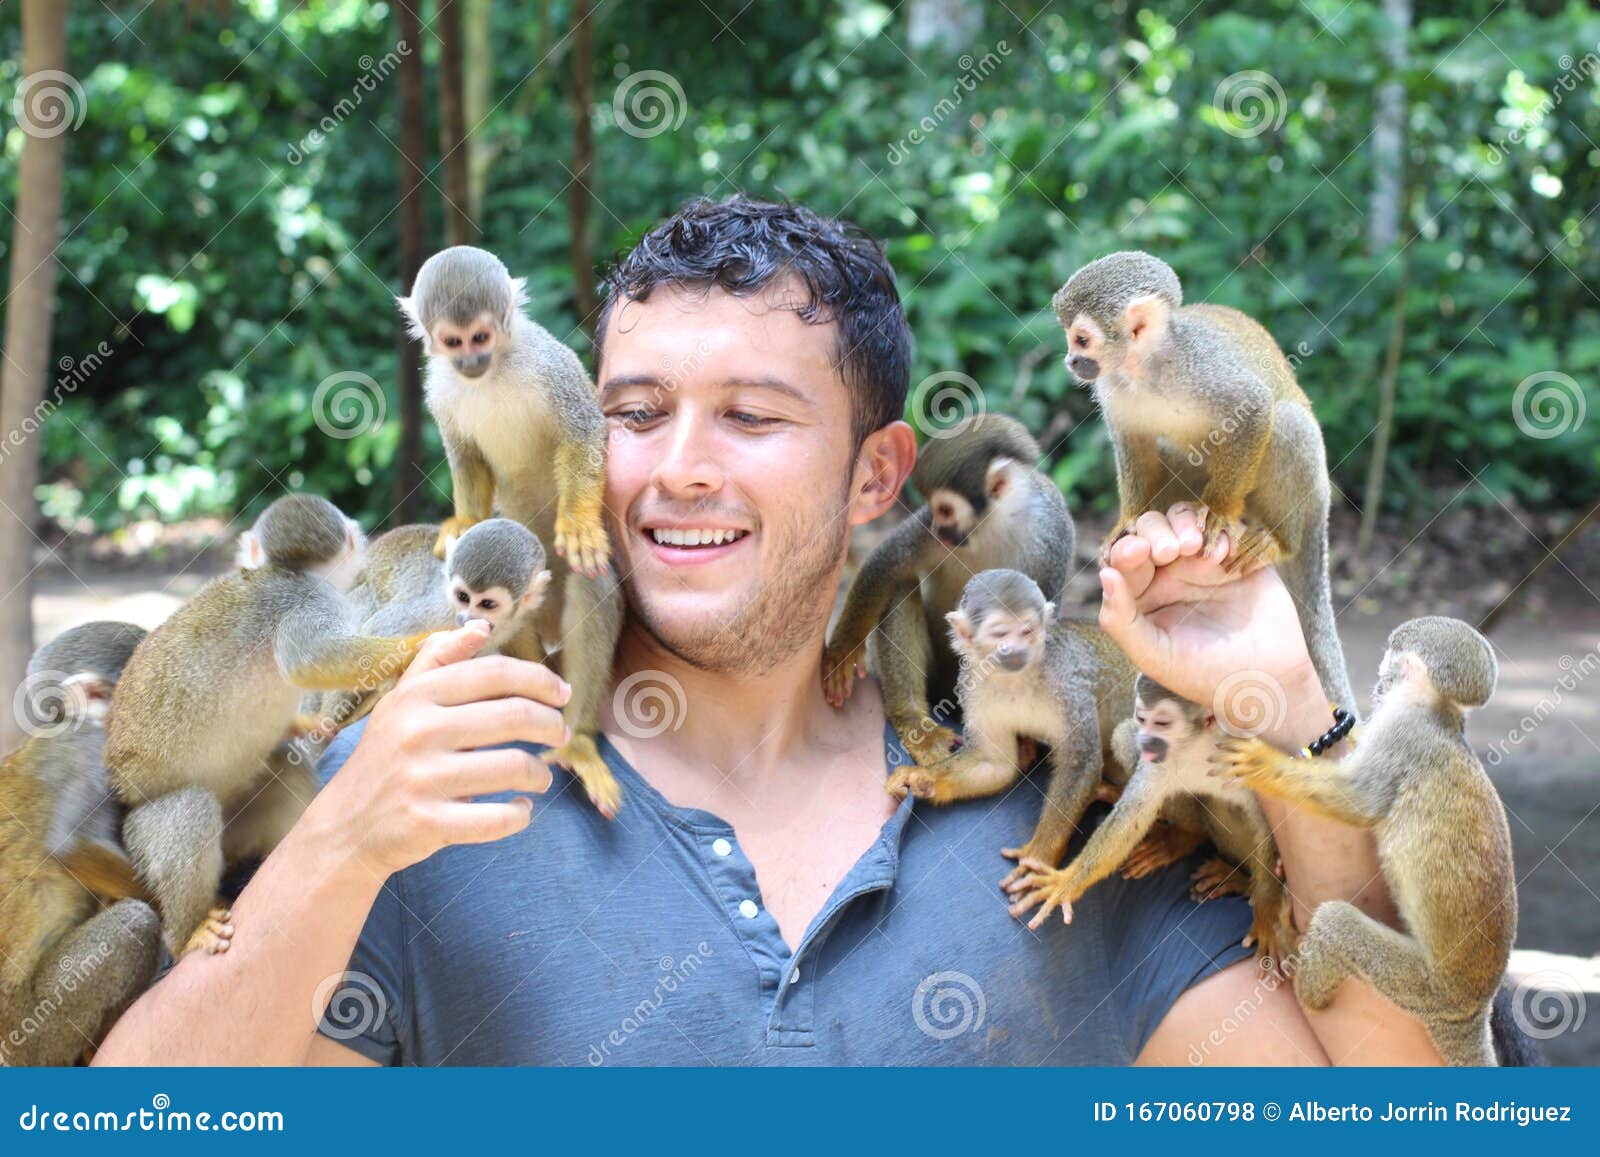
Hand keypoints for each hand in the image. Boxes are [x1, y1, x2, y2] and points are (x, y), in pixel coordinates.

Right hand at [307, 621, 568, 878]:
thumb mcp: (402, 700)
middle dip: (551, 725)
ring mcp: (422, 778)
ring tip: (539, 777)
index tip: (562, 694)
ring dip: (540, 774)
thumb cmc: (387, 756)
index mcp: (417, 695)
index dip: (539, 679)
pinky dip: (520, 816)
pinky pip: (497, 819)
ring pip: (514, 767)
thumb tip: (481, 626)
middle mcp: (418, 730)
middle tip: (560, 735)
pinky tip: (520, 810)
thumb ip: (439, 659)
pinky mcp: (428, 822)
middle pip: (514, 715)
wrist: (345, 826)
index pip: (495, 673)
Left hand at [1097, 504, 1327, 747]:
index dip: (1125, 549)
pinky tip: (1221, 552)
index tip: (1136, 552)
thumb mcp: (1155, 655)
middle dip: (1155, 530)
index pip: (1122, 560)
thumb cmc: (1204, 674)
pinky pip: (1224, 524)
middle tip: (1170, 551)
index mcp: (1141, 595)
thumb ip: (1121, 620)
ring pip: (1182, 518)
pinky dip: (1219, 528)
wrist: (1268, 679)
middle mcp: (1168, 573)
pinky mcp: (1236, 555)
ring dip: (1183, 521)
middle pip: (1149, 529)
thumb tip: (1104, 574)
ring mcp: (1202, 561)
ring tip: (1193, 545)